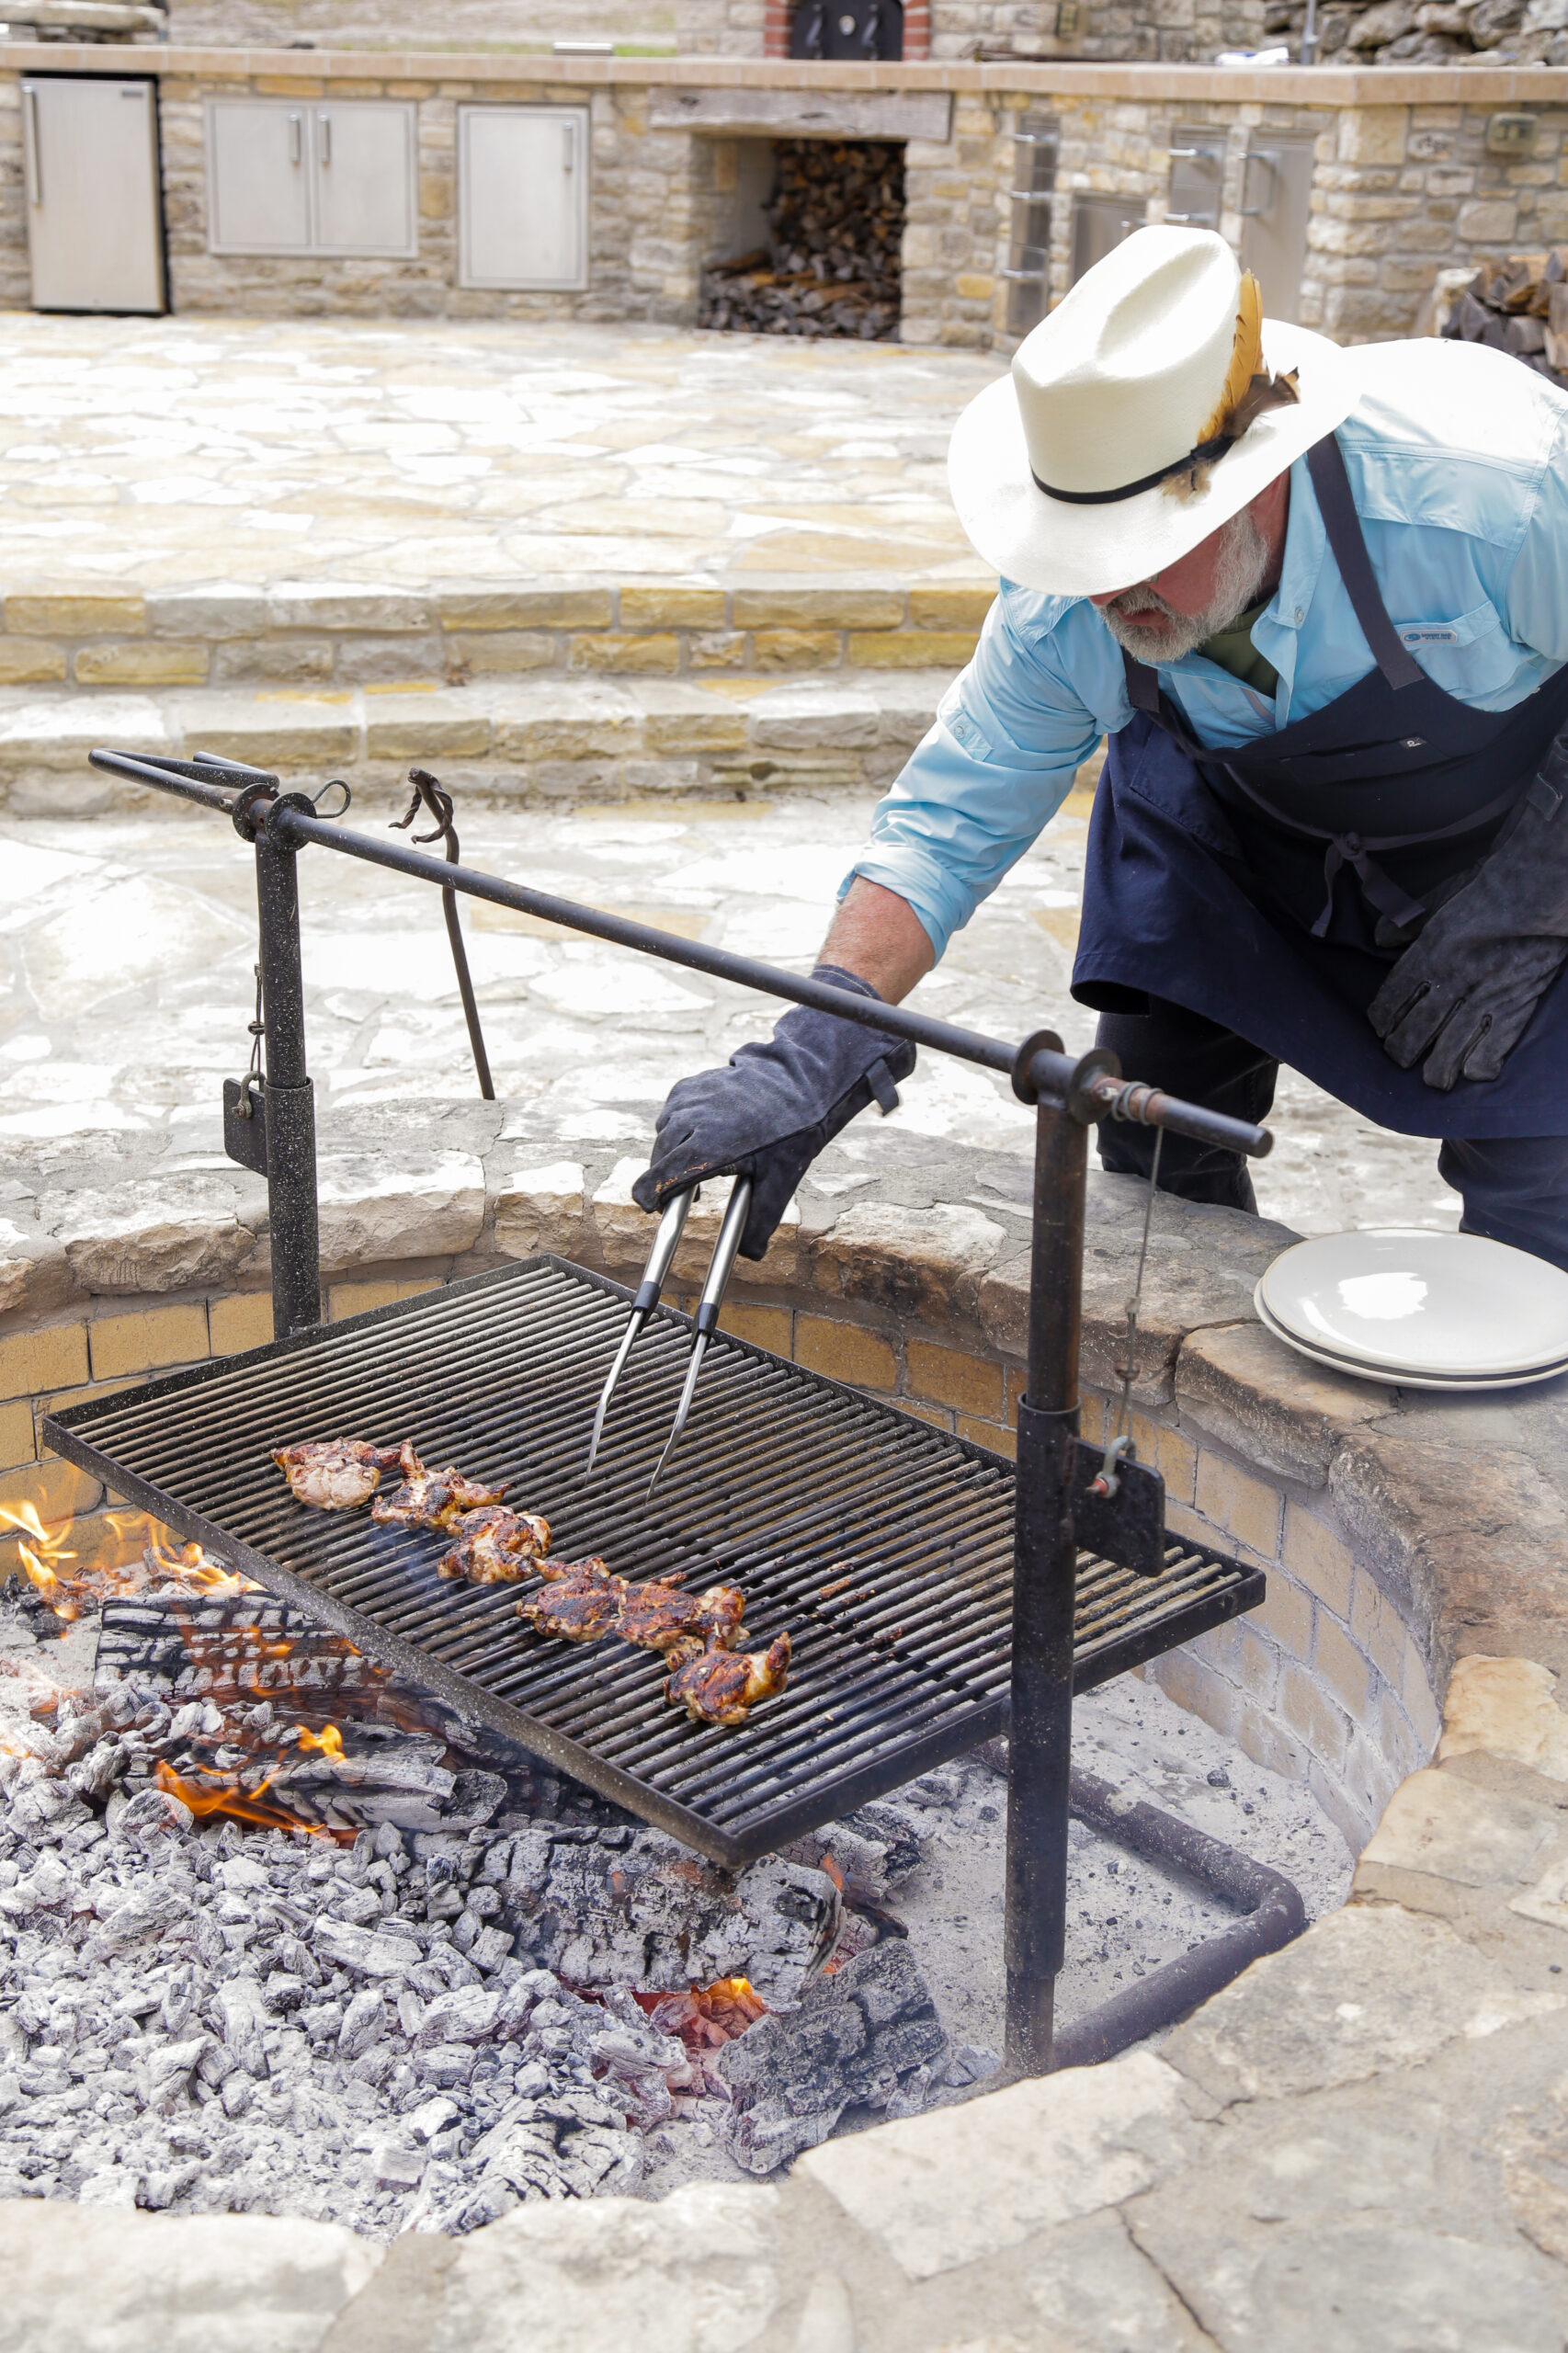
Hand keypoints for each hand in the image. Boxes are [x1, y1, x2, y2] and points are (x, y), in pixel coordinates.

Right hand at [631, 966, 915, 1258]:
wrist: (797, 1081)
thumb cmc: (790, 1134)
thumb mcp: (780, 1182)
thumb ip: (762, 1222)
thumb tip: (749, 1256)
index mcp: (705, 1151)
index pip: (658, 1180)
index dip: (649, 1198)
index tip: (650, 1208)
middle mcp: (688, 1123)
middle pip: (659, 1161)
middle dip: (666, 1180)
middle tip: (688, 1196)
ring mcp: (685, 1102)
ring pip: (663, 1136)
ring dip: (673, 1153)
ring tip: (698, 1165)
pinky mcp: (686, 1087)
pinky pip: (671, 1114)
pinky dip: (678, 1127)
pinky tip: (701, 1134)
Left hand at [1367, 769, 1567, 1089]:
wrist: (1537, 890)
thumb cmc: (1492, 888)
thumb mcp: (1440, 897)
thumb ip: (1409, 922)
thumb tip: (1381, 937)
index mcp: (1428, 954)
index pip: (1392, 1000)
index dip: (1382, 1021)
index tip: (1380, 1029)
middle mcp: (1451, 981)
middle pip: (1414, 1031)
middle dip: (1401, 1050)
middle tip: (1399, 1056)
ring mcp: (1483, 997)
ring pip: (1448, 1049)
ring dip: (1436, 1070)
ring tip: (1433, 1079)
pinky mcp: (1516, 1007)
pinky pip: (1493, 1051)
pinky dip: (1480, 1067)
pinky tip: (1473, 1071)